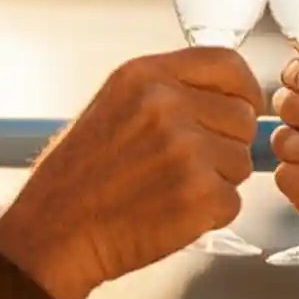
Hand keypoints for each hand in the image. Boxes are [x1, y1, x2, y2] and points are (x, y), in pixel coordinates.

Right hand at [0, 47, 263, 298]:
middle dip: (226, 143)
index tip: (246, 106)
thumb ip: (171, 90)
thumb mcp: (116, 104)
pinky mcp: (199, 194)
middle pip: (243, 117)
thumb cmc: (81, 176)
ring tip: (169, 188)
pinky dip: (210, 214)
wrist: (53, 234)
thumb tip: (234, 96)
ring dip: (218, 180)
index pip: (227, 63)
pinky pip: (234, 201)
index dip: (244, 89)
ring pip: (242, 161)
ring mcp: (186, 149)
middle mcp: (167, 104)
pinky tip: (171, 212)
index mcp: (145, 75)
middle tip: (184, 165)